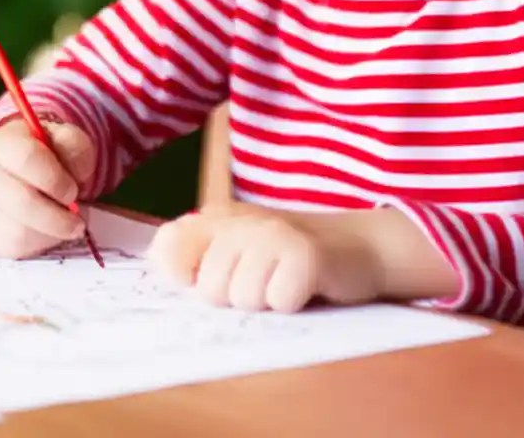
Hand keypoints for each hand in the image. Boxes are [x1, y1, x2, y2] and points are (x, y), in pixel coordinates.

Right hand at [0, 117, 96, 258]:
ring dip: (50, 234)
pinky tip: (44, 232)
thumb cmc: (41, 156)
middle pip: (21, 203)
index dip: (56, 180)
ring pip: (19, 233)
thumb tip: (76, 175)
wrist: (7, 172)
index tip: (73, 191)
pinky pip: (14, 249)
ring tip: (61, 225)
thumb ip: (74, 148)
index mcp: (4, 143)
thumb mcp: (62, 140)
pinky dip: (38, 245)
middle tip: (77, 221)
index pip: (27, 158)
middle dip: (58, 218)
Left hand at [147, 203, 383, 312]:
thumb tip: (165, 272)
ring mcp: (271, 234)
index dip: (182, 276)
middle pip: (209, 290)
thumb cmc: (286, 259)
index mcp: (214, 219)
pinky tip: (305, 287)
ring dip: (266, 302)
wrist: (358, 246)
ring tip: (282, 282)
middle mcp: (238, 221)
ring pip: (243, 298)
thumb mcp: (236, 251)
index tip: (205, 280)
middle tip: (263, 281)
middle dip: (236, 297)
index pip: (167, 248)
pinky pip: (279, 302)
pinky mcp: (304, 254)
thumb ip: (193, 257)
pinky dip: (293, 303)